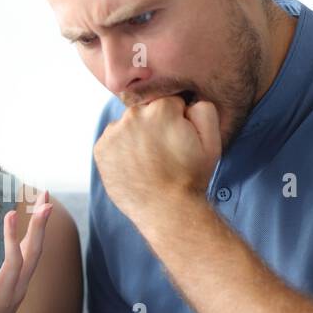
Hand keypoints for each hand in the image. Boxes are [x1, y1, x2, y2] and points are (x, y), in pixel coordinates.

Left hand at [0, 191, 54, 312]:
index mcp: (17, 281)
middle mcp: (16, 288)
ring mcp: (3, 299)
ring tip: (11, 214)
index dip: (39, 223)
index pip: (33, 247)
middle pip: (33, 252)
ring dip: (13, 239)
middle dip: (39, 226)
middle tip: (45, 200)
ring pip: (15, 265)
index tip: (45, 197)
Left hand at [93, 97, 220, 222]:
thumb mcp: (211, 141)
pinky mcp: (101, 149)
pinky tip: (134, 166)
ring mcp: (114, 132)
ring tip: (148, 162)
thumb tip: (187, 102)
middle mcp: (134, 115)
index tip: (177, 141)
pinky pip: (113, 141)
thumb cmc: (190, 178)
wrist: (167, 211)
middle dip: (155, 127)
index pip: (169, 103)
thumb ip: (204, 109)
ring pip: (128, 126)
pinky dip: (121, 150)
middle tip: (163, 154)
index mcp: (161, 108)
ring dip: (136, 137)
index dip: (177, 121)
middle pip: (146, 112)